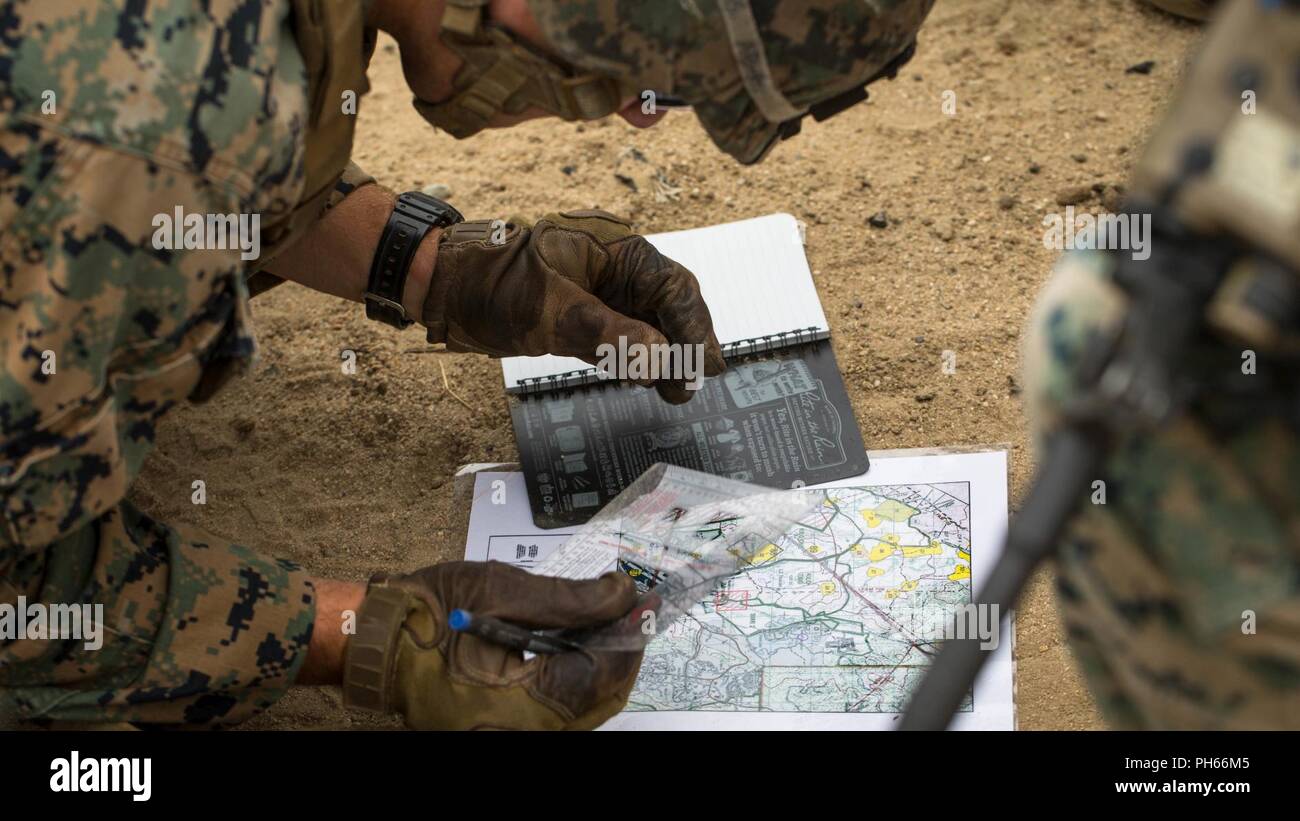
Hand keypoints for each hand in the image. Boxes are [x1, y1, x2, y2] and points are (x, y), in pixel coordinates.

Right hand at [341, 561, 642, 729]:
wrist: (372, 637)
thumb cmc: (425, 611)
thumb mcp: (500, 590)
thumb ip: (569, 598)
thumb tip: (621, 594)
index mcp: (514, 706)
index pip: (596, 678)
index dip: (628, 637)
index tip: (646, 602)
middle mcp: (517, 732)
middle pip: (597, 702)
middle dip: (620, 653)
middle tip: (635, 610)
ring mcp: (510, 733)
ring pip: (581, 709)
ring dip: (601, 664)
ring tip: (611, 620)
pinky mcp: (504, 726)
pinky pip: (556, 709)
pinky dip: (575, 676)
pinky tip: (581, 642)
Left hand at [422, 210, 725, 402]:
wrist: (439, 287)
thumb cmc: (487, 285)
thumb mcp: (548, 311)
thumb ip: (607, 334)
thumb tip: (660, 358)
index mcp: (613, 245)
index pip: (671, 285)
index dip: (693, 326)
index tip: (704, 364)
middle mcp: (613, 264)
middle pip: (668, 303)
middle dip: (686, 343)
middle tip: (693, 384)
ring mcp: (600, 289)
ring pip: (650, 322)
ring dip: (665, 356)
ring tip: (675, 392)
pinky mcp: (584, 313)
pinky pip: (625, 334)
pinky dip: (639, 357)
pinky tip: (646, 380)